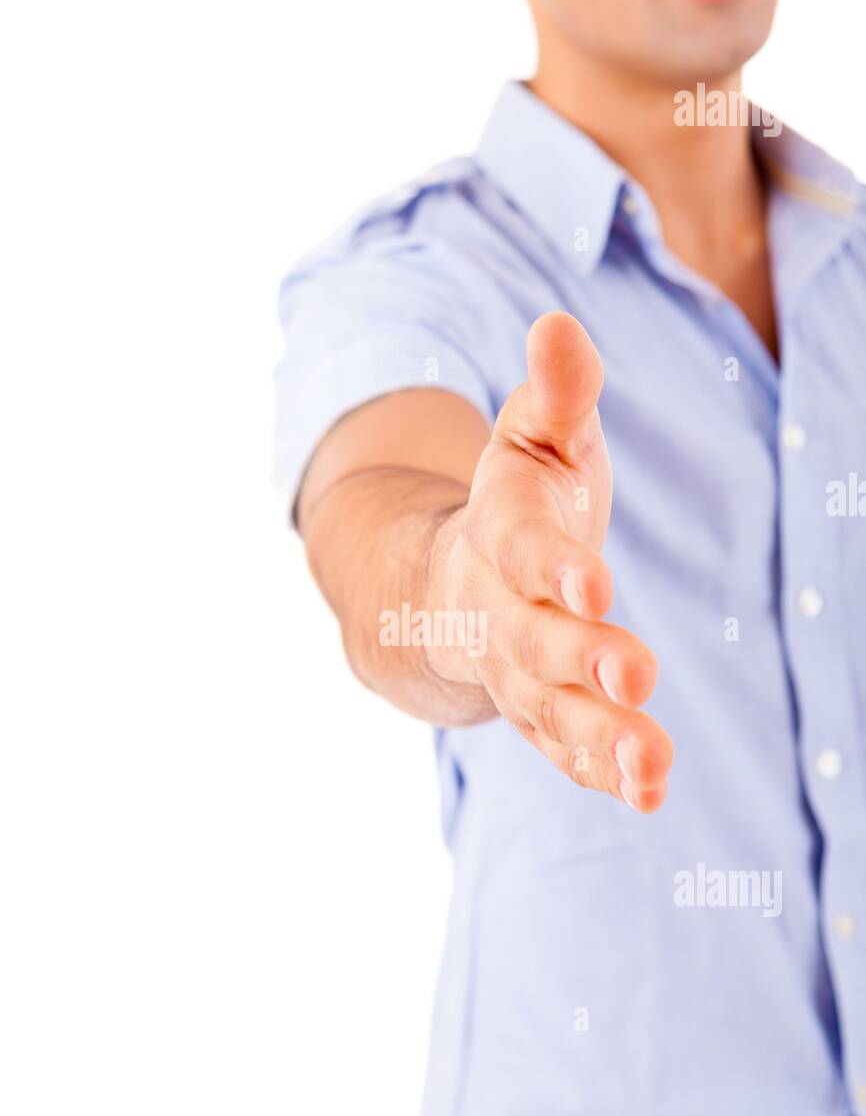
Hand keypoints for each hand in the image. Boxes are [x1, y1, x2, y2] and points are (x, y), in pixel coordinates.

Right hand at [434, 311, 672, 811]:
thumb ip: (555, 393)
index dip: (552, 565)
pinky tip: (647, 792)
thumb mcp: (531, 440)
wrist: (455, 591)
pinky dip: (600, 771)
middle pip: (534, 641)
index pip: (520, 550)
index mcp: (499, 536)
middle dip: (579, 657)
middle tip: (632, 672)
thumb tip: (560, 323)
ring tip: (652, 765)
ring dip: (600, 738)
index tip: (592, 581)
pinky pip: (565, 750)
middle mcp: (501, 613)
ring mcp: (518, 673)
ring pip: (551, 712)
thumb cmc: (517, 505)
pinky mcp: (543, 715)